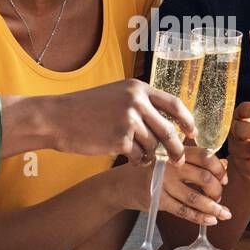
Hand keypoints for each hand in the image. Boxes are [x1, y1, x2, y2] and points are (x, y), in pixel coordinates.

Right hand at [45, 80, 196, 162]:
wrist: (57, 118)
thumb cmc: (85, 109)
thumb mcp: (116, 95)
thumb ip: (140, 104)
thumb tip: (167, 122)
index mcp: (138, 88)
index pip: (174, 104)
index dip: (187, 120)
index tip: (192, 134)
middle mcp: (136, 102)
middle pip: (168, 131)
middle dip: (176, 149)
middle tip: (178, 161)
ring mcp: (128, 120)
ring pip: (152, 146)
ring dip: (149, 155)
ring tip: (138, 155)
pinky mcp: (120, 139)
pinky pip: (138, 156)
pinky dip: (137, 161)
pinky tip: (129, 158)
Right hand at [122, 145, 230, 224]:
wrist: (120, 184)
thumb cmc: (150, 170)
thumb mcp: (170, 160)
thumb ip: (195, 160)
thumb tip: (224, 164)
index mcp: (175, 152)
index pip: (205, 156)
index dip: (219, 169)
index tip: (224, 179)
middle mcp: (170, 166)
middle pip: (204, 178)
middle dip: (218, 190)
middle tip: (220, 197)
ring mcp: (163, 184)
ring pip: (196, 198)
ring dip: (214, 208)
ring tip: (225, 214)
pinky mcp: (158, 201)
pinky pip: (184, 212)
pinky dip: (200, 218)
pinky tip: (211, 220)